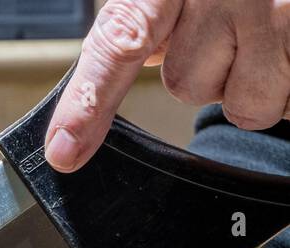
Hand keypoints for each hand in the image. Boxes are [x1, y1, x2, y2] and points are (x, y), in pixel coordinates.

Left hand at [46, 0, 289, 172]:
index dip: (89, 103)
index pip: (120, 44)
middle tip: (239, 28)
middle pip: (187, 85)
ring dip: (259, 81)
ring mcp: (272, 8)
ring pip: (244, 103)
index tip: (63, 151)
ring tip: (271, 33)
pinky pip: (288, 103)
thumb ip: (144, 26)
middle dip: (214, 70)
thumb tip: (88, 112)